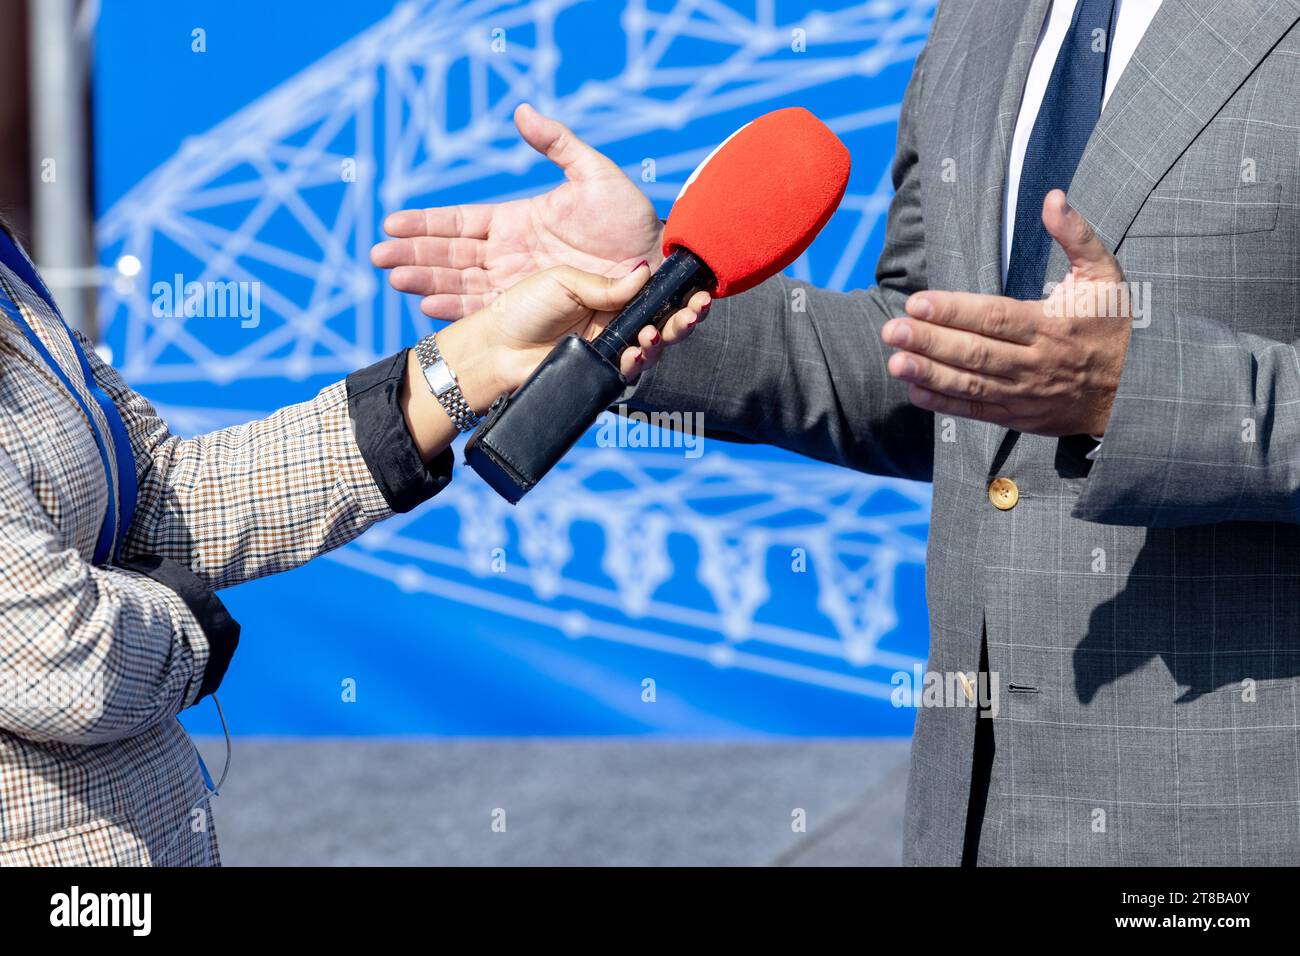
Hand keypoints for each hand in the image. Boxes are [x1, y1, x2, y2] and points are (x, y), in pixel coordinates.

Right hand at [372, 104, 664, 318]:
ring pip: (462, 283)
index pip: (461, 223)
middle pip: (452, 255)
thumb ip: (558, 145)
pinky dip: (458, 309)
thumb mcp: (595, 175)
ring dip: (427, 282)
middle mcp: (511, 255)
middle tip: (378, 256)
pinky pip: (488, 311)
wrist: (658, 267)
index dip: (427, 224)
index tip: (393, 223)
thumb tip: (521, 113)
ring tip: (395, 280)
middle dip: (414, 255)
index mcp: (517, 222)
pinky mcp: (532, 311)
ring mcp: (518, 285)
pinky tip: (429, 308)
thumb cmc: (630, 220)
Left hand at [400, 263, 709, 460]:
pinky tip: (636, 354)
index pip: (654, 292)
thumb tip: (644, 273)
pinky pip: (629, 372)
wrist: (496, 347)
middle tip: (692, 313)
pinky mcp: (601, 374)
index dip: (679, 292)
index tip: (698, 290)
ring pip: (653, 348)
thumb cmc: (523, 307)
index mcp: (610, 294)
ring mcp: (611, 349)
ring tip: (653, 335)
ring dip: (662, 341)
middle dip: (684, 318)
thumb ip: (605, 284)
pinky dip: (637, 363)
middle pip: (663, 321)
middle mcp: (616, 322)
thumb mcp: (564, 282)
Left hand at [880, 190, 1132, 436]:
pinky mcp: (1020, 416)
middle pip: (976, 352)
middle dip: (930, 342)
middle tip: (891, 330)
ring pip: (972, 384)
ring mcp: (1026, 393)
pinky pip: (978, 410)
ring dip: (930, 374)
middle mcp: (1035, 362)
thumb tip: (1053, 197)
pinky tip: (915, 390)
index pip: (995, 317)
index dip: (954, 311)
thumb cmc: (1114, 325)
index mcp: (1051, 325)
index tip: (918, 302)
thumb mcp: (1105, 274)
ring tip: (894, 362)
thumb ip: (1076, 235)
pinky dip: (946, 403)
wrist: (1138, 391)